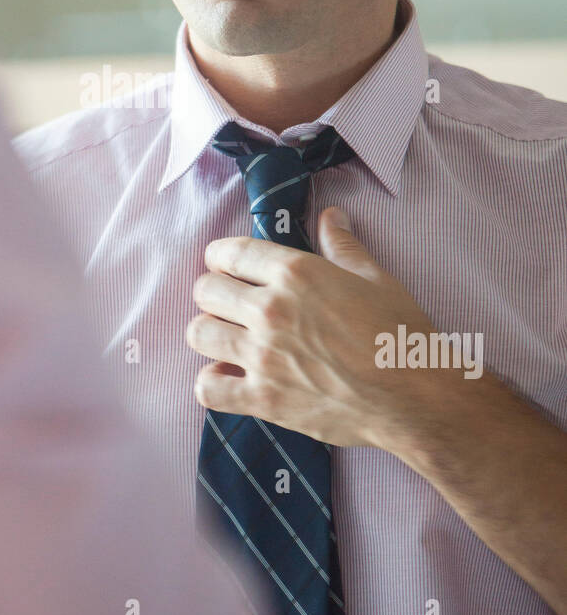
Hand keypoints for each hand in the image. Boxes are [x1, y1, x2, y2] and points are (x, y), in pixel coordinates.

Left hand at [187, 207, 457, 450]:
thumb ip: (342, 245)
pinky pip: (208, 387)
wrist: (416, 396)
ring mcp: (262, 356)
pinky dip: (212, 382)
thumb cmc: (398, 334)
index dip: (220, 257)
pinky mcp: (263, 398)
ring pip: (199, 333)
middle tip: (228, 303)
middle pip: (206, 290)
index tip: (224, 265)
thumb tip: (331, 215)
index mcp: (295, 272)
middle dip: (213, 292)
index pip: (230, 252)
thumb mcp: (374, 278)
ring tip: (227, 337)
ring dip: (209, 332)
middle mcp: (270, 309)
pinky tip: (229, 376)